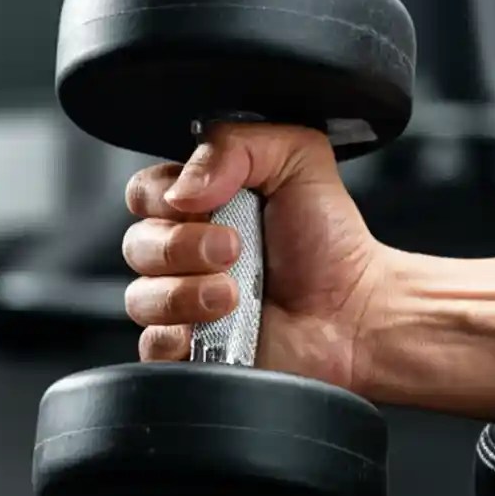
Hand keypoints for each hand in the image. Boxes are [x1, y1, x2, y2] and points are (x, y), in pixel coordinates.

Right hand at [120, 123, 390, 391]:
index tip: (211, 201)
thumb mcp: (299, 160)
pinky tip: (221, 325)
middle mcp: (186, 254)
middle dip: (180, 245)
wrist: (358, 312)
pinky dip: (180, 336)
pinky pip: (153, 346)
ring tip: (235, 294)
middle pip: (137, 245)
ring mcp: (186, 305)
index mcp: (203, 205)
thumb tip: (183, 186)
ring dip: (184, 292)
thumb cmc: (332, 242)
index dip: (164, 196)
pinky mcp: (192, 352)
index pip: (145, 193)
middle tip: (234, 249)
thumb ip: (238, 143)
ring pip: (140, 298)